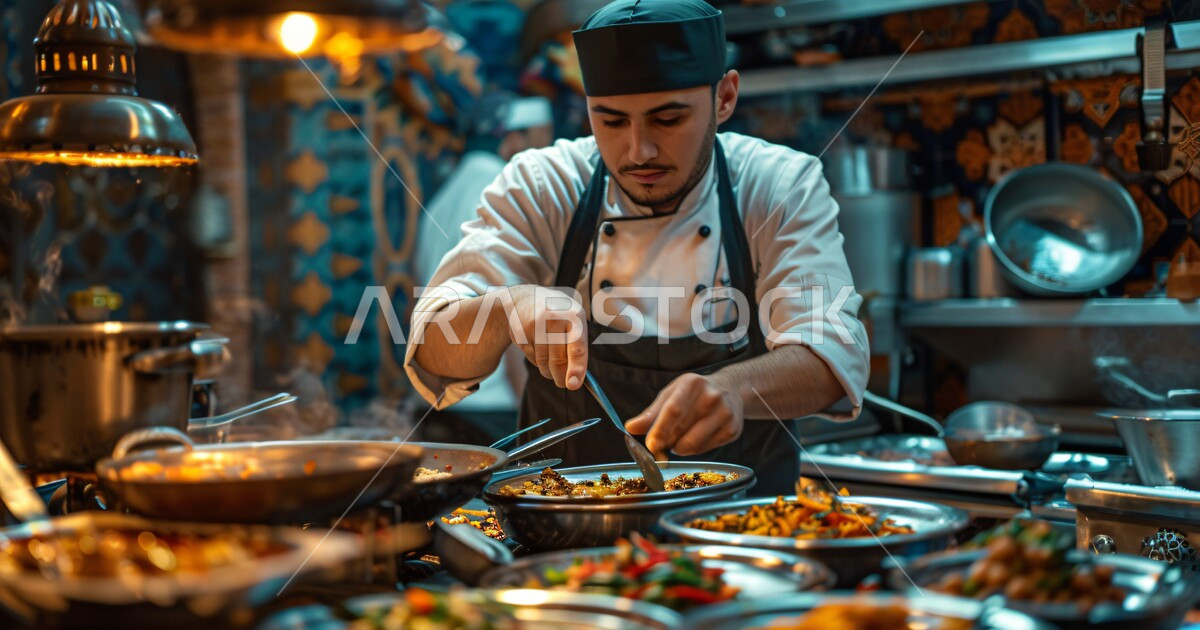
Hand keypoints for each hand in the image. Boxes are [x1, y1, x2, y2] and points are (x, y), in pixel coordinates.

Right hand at [505, 285, 586, 389]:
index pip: (577, 347)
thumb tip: (576, 380)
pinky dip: (537, 361)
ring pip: (543, 362)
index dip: (576, 369)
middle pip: (557, 360)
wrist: (527, 298)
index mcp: (574, 316)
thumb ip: (578, 348)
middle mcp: (554, 318)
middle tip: (564, 384)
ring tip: (552, 367)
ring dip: (548, 371)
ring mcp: (535, 325)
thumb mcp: (573, 322)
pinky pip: (531, 358)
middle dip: (561, 377)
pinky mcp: (521, 332)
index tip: (573, 385)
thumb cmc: (559, 315)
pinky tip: (539, 349)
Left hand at [624, 373, 742, 458]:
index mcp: (692, 384)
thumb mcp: (671, 394)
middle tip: (660, 443)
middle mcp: (712, 397)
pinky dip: (693, 449)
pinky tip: (695, 436)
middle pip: (682, 430)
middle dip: (665, 442)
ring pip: (692, 445)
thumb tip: (630, 428)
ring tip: (679, 436)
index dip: (660, 430)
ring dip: (678, 447)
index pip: (673, 410)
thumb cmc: (694, 394)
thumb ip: (651, 413)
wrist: (731, 390)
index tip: (650, 445)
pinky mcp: (733, 431)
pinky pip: (703, 450)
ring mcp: (725, 414)